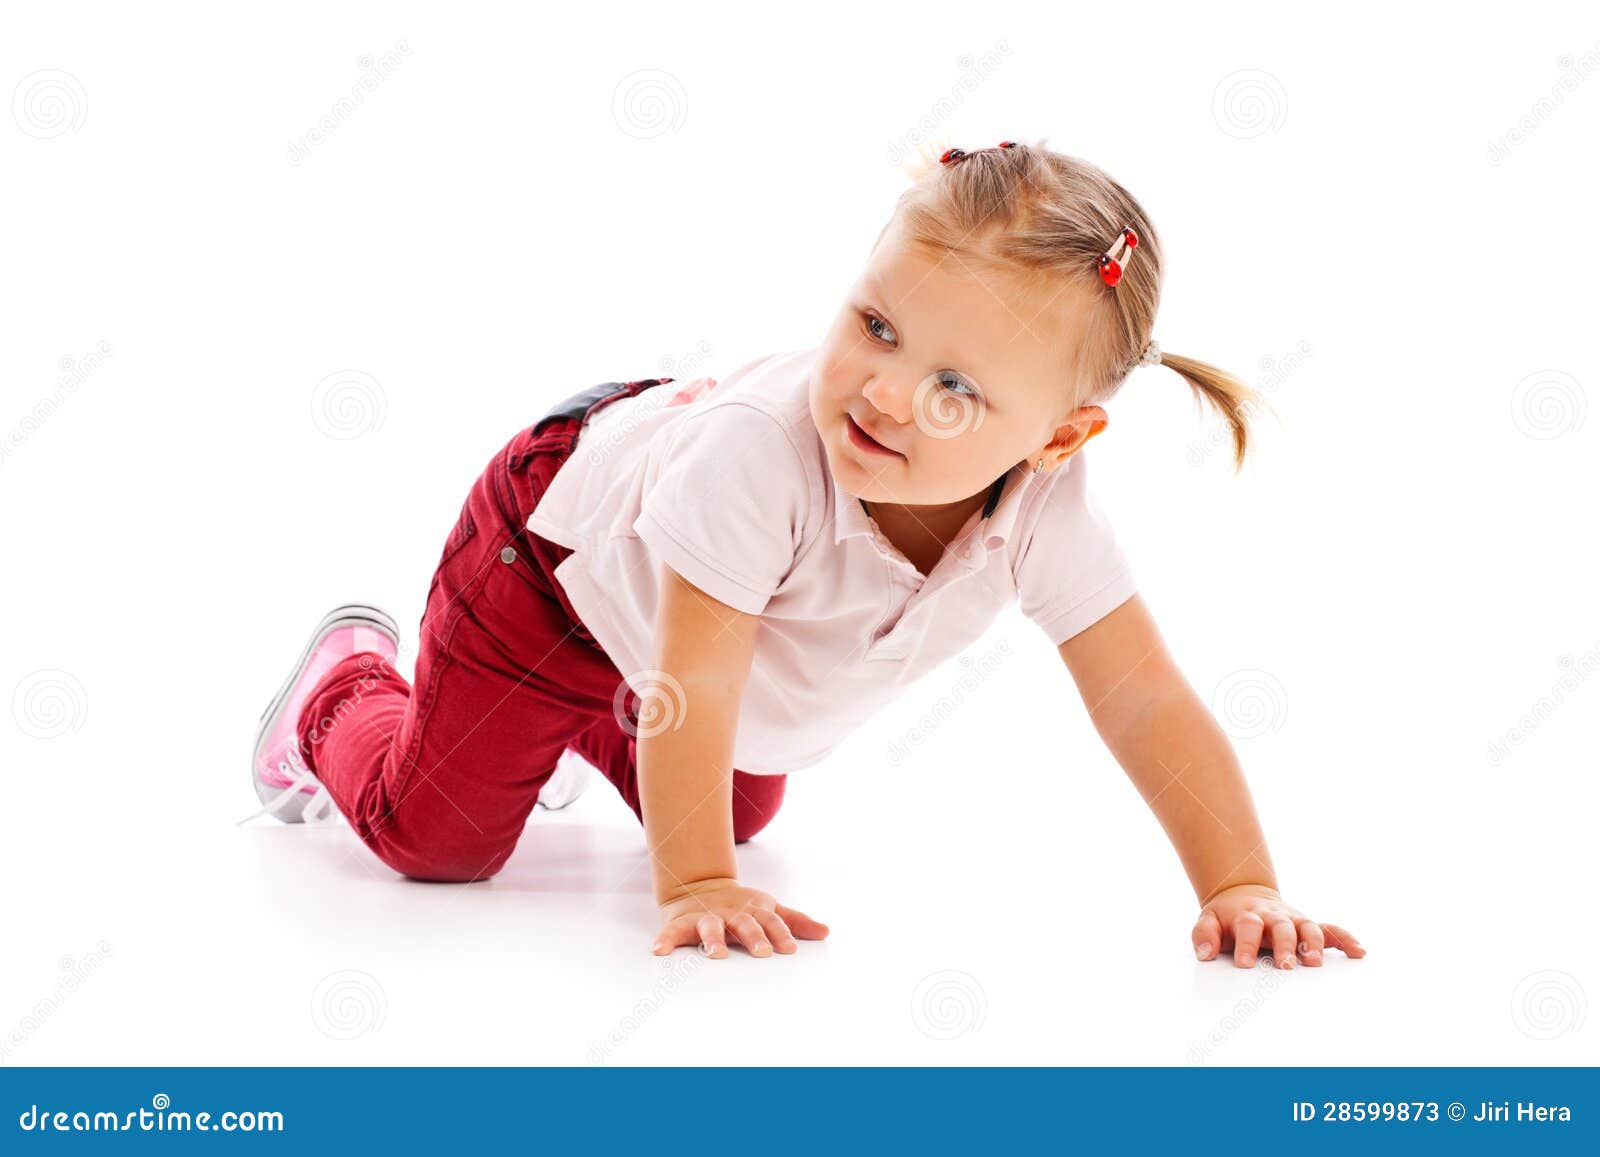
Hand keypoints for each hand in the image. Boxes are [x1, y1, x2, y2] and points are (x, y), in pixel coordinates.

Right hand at [653, 877, 828, 958]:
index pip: (770, 921)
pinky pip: (671, 932)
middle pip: (744, 924)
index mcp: (753, 911)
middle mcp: (731, 913)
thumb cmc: (741, 907)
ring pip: (710, 927)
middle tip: (762, 952)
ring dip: (714, 940)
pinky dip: (665, 939)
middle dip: (753, 936)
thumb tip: (826, 932)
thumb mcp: (768, 909)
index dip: (780, 934)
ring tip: (716, 955)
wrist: (701, 886)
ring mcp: (706, 917)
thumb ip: (794, 921)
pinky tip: (659, 951)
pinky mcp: (682, 922)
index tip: (790, 949)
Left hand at [1191, 883, 1364, 968]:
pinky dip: (1345, 939)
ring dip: (1314, 943)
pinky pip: (1331, 929)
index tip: (1244, 964)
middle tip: (1285, 966)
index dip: (1246, 944)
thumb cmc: (1227, 917)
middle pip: (1283, 927)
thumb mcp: (1208, 921)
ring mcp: (1294, 920)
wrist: (1243, 894)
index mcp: (1249, 915)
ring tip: (1315, 962)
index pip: (1248, 927)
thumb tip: (1205, 955)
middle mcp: (1275, 916)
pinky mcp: (1308, 925)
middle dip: (1285, 946)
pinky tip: (1359, 953)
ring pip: (1309, 927)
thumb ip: (1204, 935)